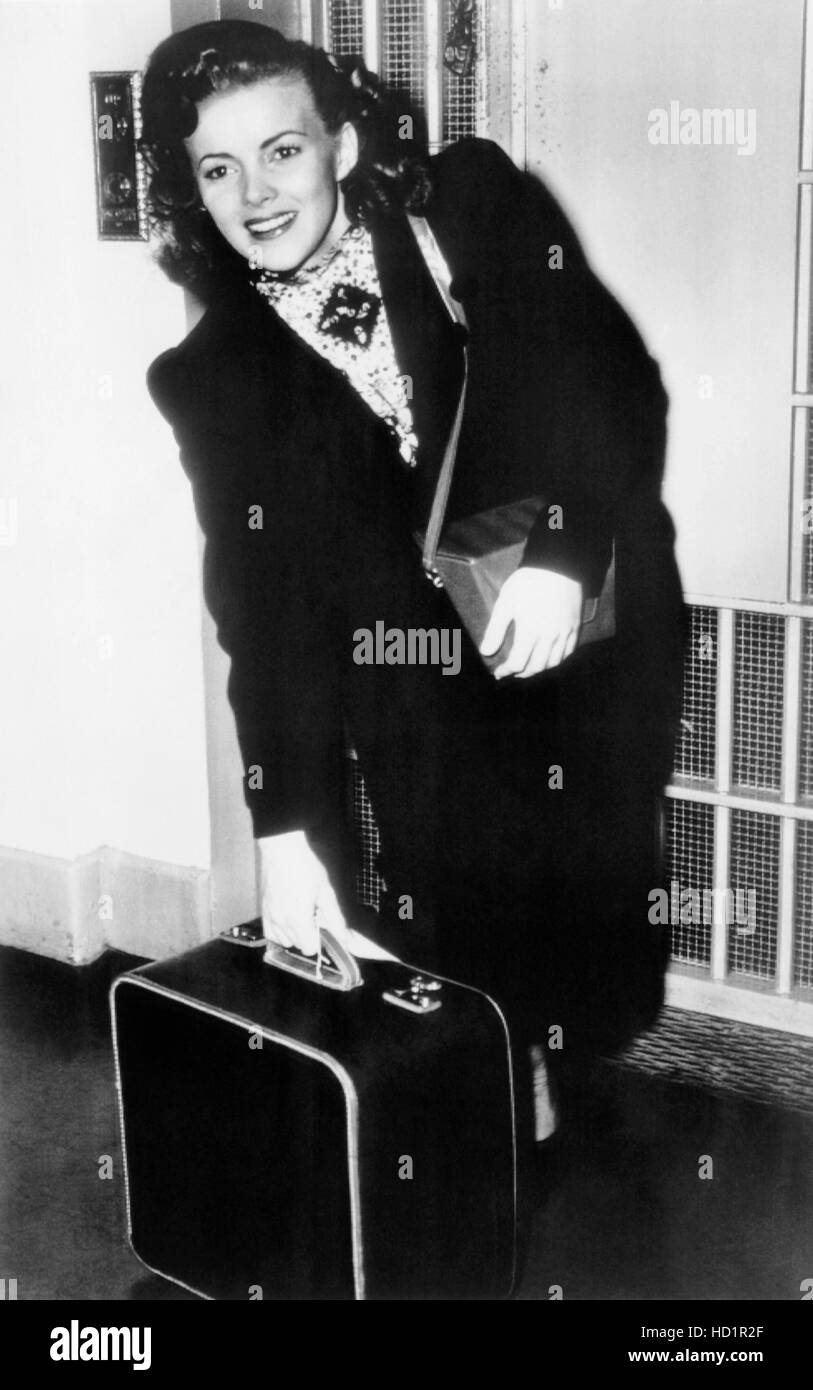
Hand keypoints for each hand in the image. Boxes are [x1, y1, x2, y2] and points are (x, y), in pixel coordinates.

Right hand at [257, 829, 348, 954]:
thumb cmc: (305, 867)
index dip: (319, 939)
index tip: (322, 925)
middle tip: (313, 914)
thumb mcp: (325, 891)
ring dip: (293, 934)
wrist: (282, 849)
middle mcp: (280, 922)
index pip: (309, 948)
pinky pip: (269, 932)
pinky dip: (279, 930)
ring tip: (300, 915)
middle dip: (307, 935)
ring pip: (282, 941)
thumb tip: (346, 939)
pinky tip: (288, 917)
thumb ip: (336, 919)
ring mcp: (269, 916)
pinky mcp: (263, 910)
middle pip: (297, 945)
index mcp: (298, 919)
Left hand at [480, 566, 583, 678]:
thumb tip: (486, 652)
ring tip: (528, 667)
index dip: (506, 671)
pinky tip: (548, 658)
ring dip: (539, 669)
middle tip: (512, 671)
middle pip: (536, 667)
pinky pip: (568, 652)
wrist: (557, 566)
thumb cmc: (527, 583)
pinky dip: (557, 660)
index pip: (518, 663)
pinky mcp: (574, 627)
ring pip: (553, 663)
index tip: (498, 672)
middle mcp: (549, 638)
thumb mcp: (505, 604)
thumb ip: (495, 630)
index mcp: (530, 633)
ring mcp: (564, 633)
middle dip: (521, 673)